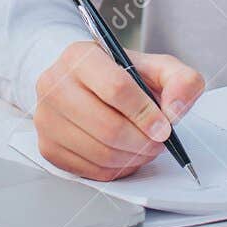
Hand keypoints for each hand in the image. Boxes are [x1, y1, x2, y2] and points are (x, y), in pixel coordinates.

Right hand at [34, 42, 205, 180]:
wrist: (86, 86)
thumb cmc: (121, 77)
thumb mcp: (156, 68)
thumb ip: (180, 80)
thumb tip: (176, 109)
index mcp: (79, 56)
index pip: (116, 88)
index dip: (146, 113)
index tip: (164, 127)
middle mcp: (54, 83)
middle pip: (107, 126)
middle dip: (142, 141)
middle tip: (158, 142)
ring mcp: (46, 117)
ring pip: (99, 152)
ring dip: (132, 157)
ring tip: (144, 147)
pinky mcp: (47, 146)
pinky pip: (89, 170)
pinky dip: (115, 169)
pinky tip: (124, 155)